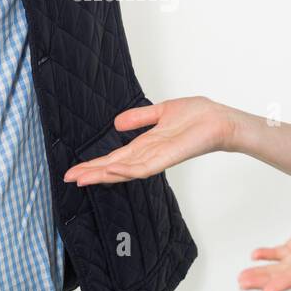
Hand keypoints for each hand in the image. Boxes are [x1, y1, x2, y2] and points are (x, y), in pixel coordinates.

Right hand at [62, 96, 238, 185]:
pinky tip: (109, 169)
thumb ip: (140, 118)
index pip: (115, 157)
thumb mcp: (161, 111)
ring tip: (82, 178)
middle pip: (115, 167)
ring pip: (124, 171)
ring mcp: (158, 159)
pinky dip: (125, 170)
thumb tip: (116, 123)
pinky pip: (142, 168)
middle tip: (69, 179)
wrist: (221, 121)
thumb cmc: (199, 116)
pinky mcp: (168, 158)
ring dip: (103, 174)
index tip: (74, 169)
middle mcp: (149, 155)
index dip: (94, 163)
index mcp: (146, 145)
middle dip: (92, 173)